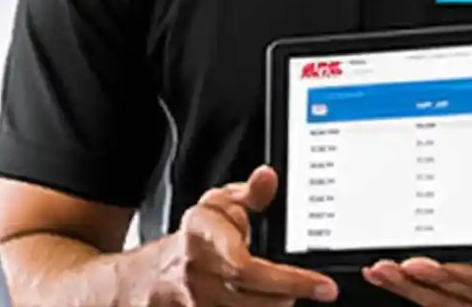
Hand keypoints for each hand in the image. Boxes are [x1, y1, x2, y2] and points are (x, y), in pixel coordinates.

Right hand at [151, 166, 338, 305]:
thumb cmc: (191, 241)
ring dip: (270, 306)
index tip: (324, 287)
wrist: (147, 279)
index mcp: (202, 235)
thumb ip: (248, 194)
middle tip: (306, 287)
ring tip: (277, 292)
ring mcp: (192, 303)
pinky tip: (263, 301)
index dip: (290, 279)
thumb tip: (268, 177)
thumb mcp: (216, 207)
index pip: (247, 265)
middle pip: (254, 298)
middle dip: (287, 294)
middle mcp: (195, 272)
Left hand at [363, 174, 471, 306]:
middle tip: (399, 263)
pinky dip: (413, 292)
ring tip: (382, 271)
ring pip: (451, 305)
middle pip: (470, 293)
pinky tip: (389, 277)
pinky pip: (443, 305)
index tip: (435, 259)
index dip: (467, 269)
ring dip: (413, 290)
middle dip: (431, 281)